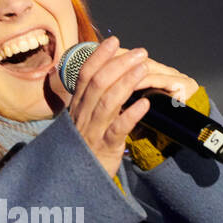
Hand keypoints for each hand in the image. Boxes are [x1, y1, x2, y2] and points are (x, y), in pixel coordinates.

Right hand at [68, 37, 199, 177]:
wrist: (77, 182)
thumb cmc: (86, 148)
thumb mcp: (85, 121)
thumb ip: (94, 101)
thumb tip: (110, 77)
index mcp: (78, 107)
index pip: (85, 75)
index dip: (99, 56)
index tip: (114, 40)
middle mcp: (82, 116)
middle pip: (98, 83)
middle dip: (119, 64)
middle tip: (140, 53)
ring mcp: (93, 131)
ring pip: (107, 102)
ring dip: (126, 82)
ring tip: (143, 68)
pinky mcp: (105, 148)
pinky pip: (118, 129)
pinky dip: (131, 114)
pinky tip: (145, 103)